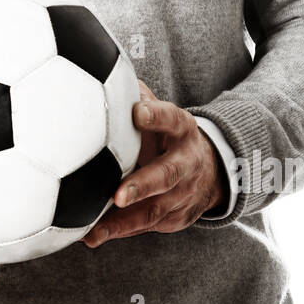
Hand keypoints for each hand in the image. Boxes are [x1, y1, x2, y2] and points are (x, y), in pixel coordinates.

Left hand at [82, 82, 227, 246]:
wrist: (211, 171)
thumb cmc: (170, 134)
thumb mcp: (164, 112)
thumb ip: (140, 95)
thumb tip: (104, 66)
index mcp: (182, 129)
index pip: (172, 119)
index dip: (158, 116)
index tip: (138, 112)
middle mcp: (187, 163)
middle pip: (167, 175)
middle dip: (143, 186)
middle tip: (118, 195)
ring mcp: (183, 194)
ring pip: (155, 210)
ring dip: (123, 222)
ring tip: (94, 231)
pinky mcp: (175, 217)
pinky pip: (146, 226)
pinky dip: (119, 232)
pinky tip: (92, 236)